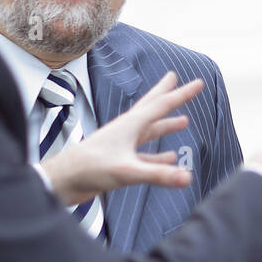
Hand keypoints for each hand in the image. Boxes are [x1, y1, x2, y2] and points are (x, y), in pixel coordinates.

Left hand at [41, 71, 203, 206]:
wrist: (62, 182)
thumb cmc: (88, 170)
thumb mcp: (126, 171)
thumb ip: (158, 174)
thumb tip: (187, 177)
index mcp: (129, 125)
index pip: (162, 105)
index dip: (182, 94)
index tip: (199, 82)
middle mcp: (127, 131)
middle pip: (152, 108)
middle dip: (167, 94)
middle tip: (176, 78)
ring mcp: (122, 146)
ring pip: (150, 132)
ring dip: (166, 126)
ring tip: (183, 122)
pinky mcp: (119, 162)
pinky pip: (146, 157)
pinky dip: (160, 157)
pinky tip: (170, 159)